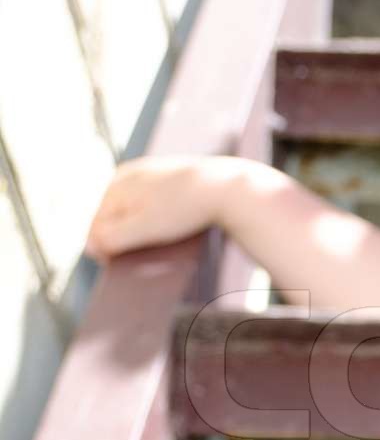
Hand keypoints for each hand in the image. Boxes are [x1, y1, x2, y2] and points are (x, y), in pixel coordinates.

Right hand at [85, 155, 239, 261]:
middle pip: (113, 216)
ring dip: (139, 232)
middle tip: (137, 256)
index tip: (116, 265)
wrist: (231, 189)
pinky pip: (155, 205)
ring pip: (134, 211)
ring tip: (156, 243)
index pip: (95, 223)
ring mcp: (153, 175)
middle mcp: (130, 174)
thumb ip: (110, 237)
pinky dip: (158, 220)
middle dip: (120, 239)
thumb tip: (89, 247)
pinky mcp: (175, 181)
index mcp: (117, 182)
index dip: (102, 249)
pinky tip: (171, 229)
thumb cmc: (185, 208)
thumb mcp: (142, 228)